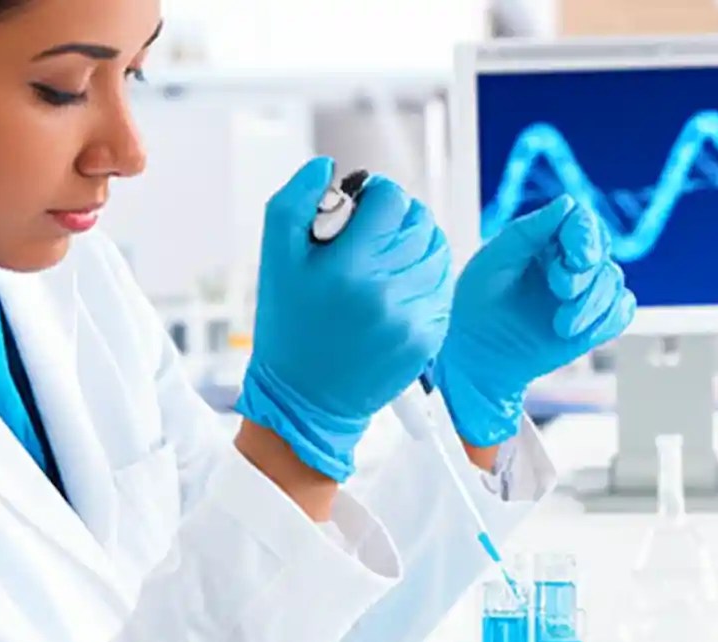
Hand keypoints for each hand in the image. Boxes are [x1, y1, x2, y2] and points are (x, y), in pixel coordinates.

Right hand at [235, 157, 452, 481]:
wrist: (305, 398)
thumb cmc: (288, 327)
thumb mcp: (274, 260)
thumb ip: (294, 202)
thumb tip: (325, 166)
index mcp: (348, 267)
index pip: (390, 200)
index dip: (376, 193)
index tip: (362, 205)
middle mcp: (386, 291)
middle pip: (420, 222)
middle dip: (399, 216)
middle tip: (376, 229)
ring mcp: (413, 317)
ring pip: (438, 251)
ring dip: (418, 242)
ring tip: (390, 253)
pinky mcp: (429, 338)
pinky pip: (443, 286)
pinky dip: (426, 275)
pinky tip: (400, 283)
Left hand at [434, 195, 635, 446]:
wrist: (478, 354)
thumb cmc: (477, 301)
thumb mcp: (493, 262)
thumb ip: (527, 231)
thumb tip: (566, 202)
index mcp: (546, 237)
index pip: (580, 221)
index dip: (584, 236)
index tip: (577, 260)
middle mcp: (570, 259)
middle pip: (601, 250)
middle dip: (585, 274)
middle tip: (560, 290)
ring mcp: (586, 290)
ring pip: (614, 282)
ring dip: (592, 304)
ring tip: (562, 326)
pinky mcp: (595, 321)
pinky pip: (621, 313)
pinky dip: (606, 321)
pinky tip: (577, 333)